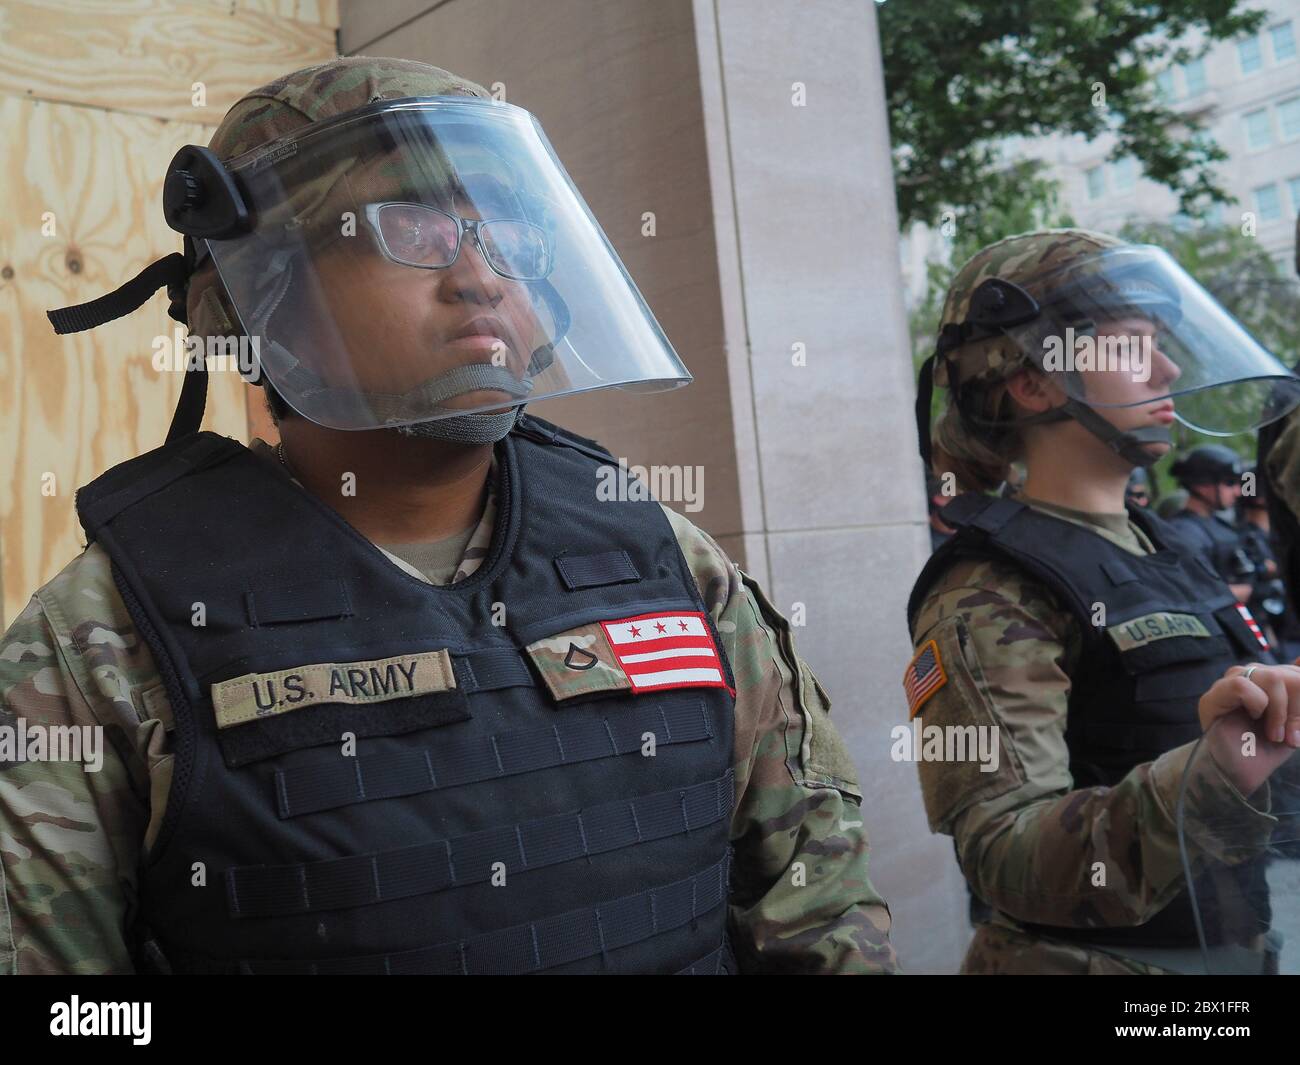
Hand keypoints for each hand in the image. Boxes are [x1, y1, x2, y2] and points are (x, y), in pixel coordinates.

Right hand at [1197, 664, 1299, 796]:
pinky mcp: (1214, 696)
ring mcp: (1232, 682)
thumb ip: (1298, 696)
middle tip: (1291, 737)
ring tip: (1275, 734)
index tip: (1299, 730)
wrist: (1243, 773)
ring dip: (1280, 711)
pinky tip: (1254, 718)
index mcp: (1272, 678)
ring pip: (1272, 677)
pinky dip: (1256, 704)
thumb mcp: (1297, 722)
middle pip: (1289, 674)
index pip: (1296, 671)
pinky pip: (1243, 686)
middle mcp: (1252, 675)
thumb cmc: (1269, 748)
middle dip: (1298, 709)